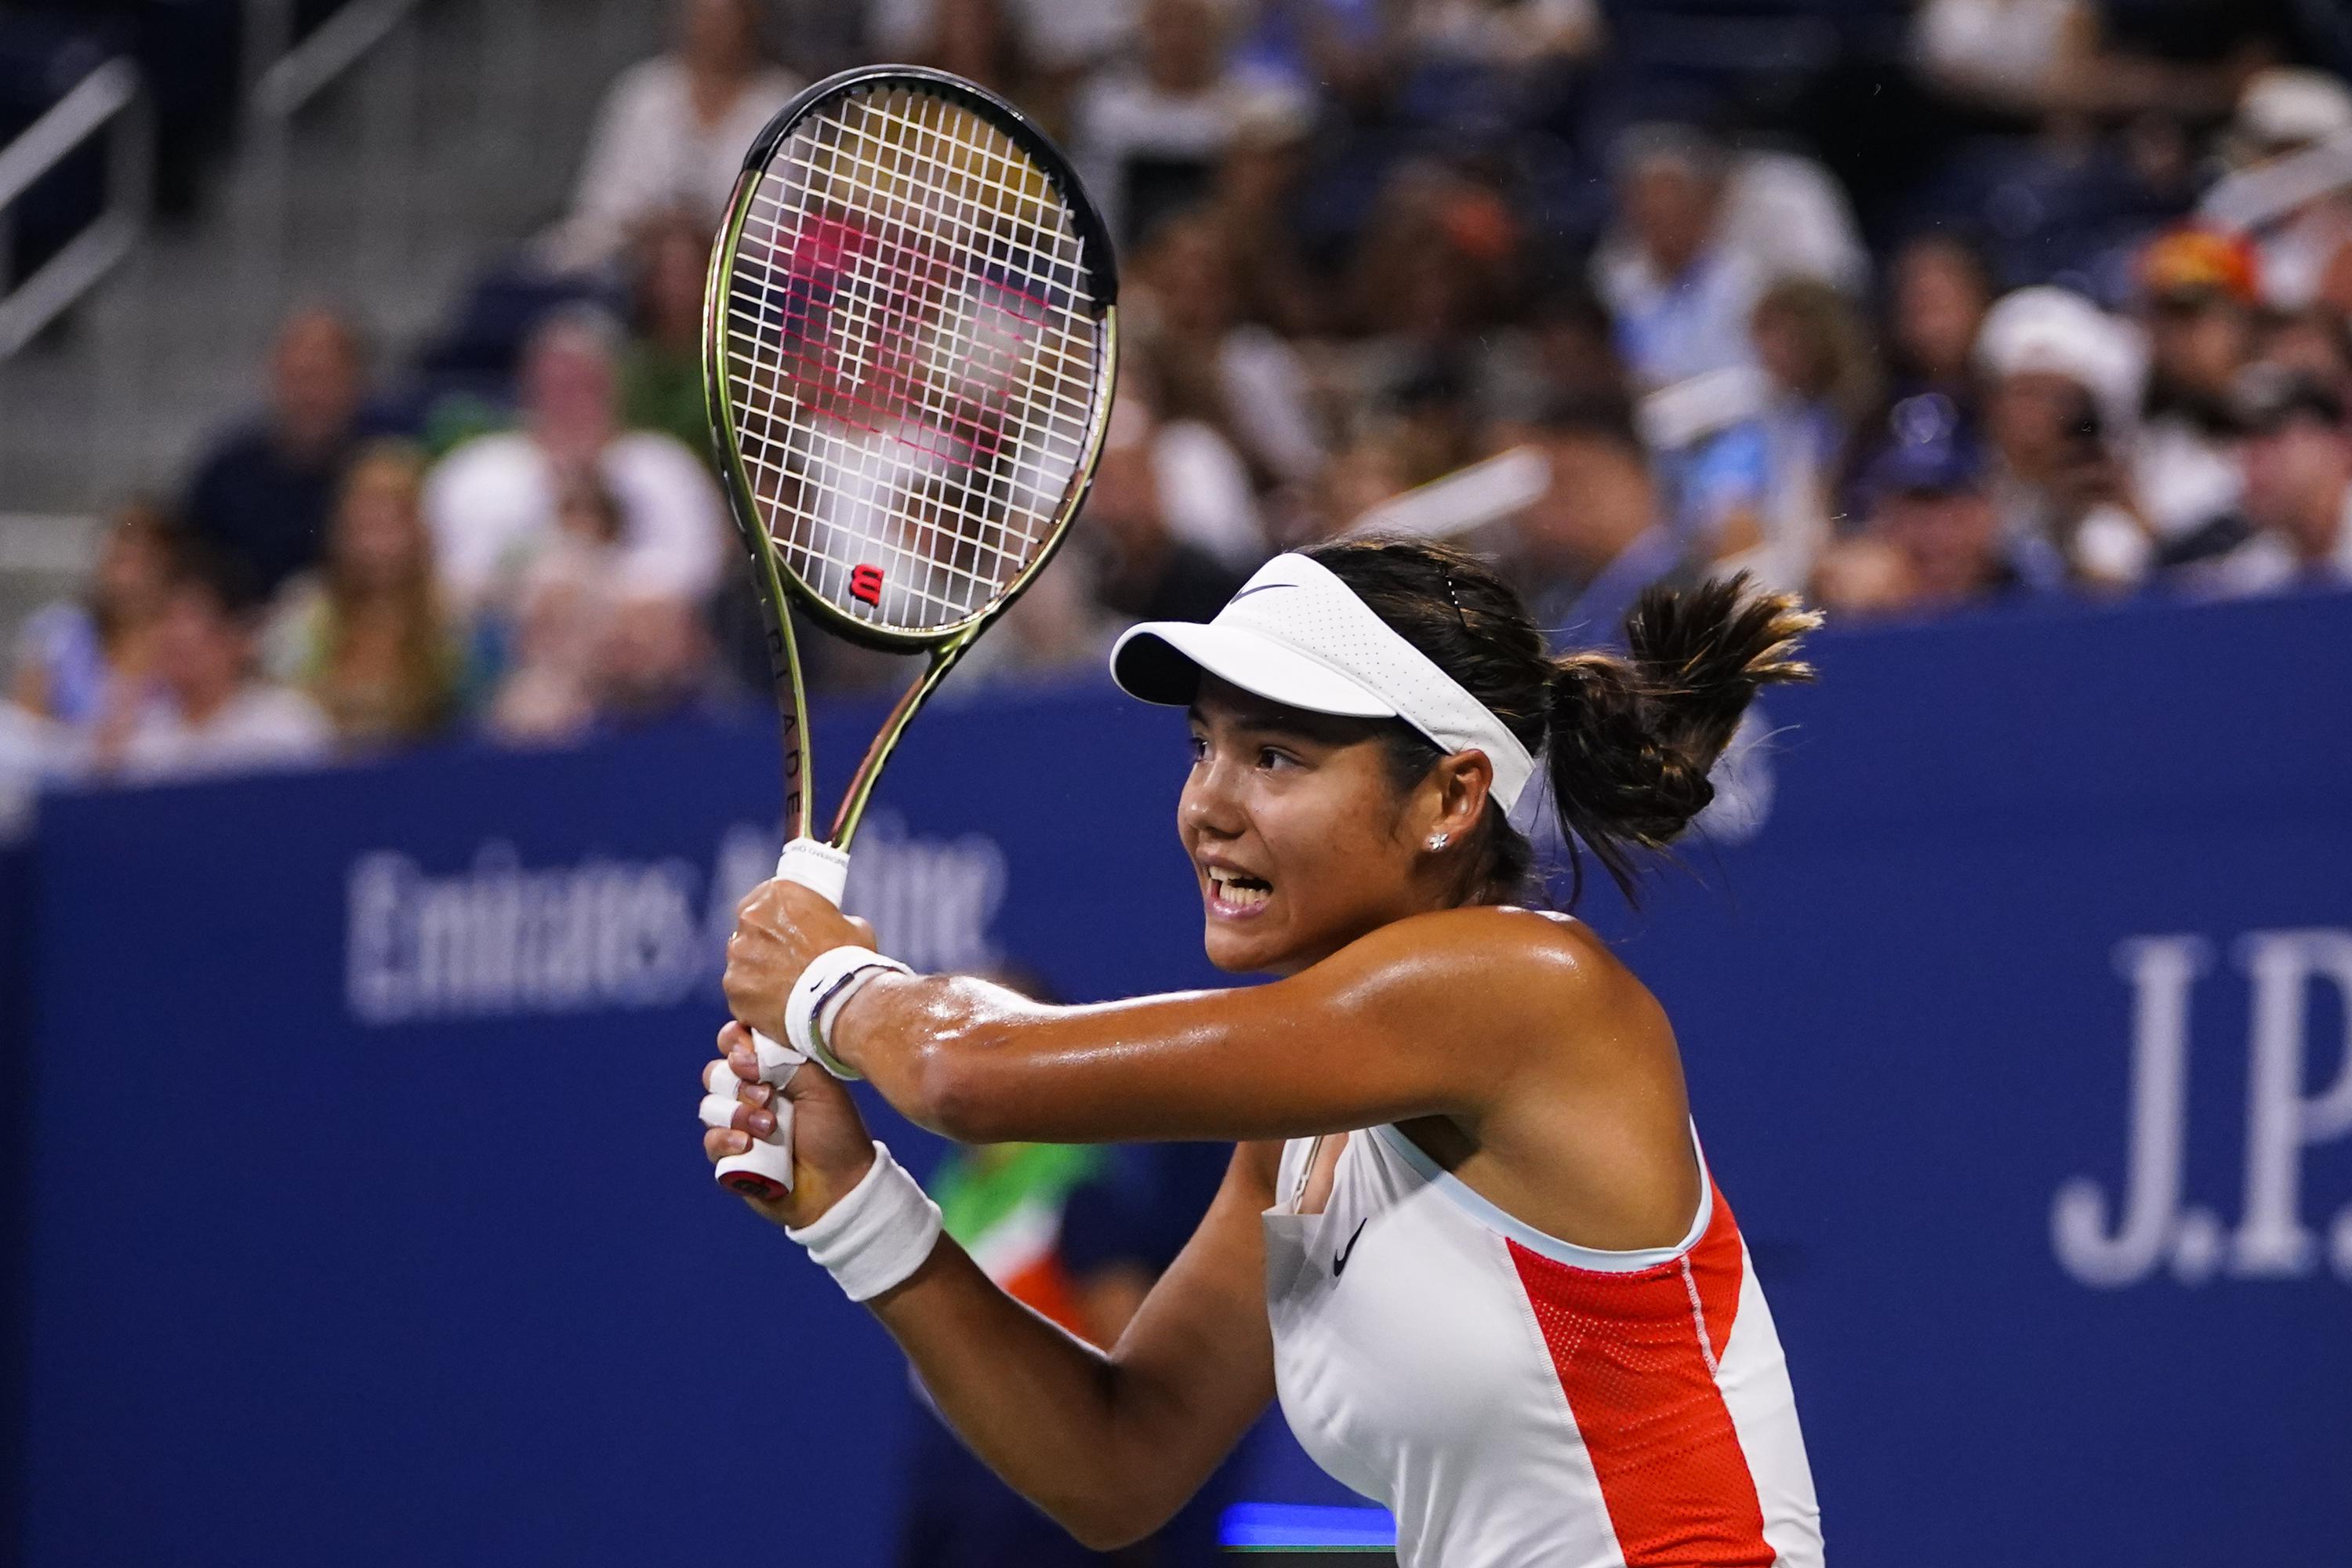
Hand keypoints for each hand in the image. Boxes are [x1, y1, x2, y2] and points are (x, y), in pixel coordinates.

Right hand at [702, 1020, 877, 1229]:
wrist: (840, 1185)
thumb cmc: (836, 1131)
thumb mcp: (820, 1085)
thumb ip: (784, 1060)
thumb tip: (742, 1056)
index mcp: (773, 1071)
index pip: (736, 1044)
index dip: (734, 1043)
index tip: (748, 1055)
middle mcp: (752, 1095)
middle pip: (715, 1073)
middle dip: (737, 1082)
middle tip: (768, 1096)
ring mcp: (740, 1127)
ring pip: (710, 1106)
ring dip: (738, 1114)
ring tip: (768, 1128)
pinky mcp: (731, 1158)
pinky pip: (711, 1142)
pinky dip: (726, 1141)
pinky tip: (747, 1146)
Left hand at [721, 878, 874, 1046]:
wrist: (844, 1003)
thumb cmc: (851, 962)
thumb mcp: (854, 927)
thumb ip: (832, 922)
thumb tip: (830, 929)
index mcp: (778, 894)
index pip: (766, 895)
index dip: (777, 913)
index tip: (787, 925)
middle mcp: (751, 919)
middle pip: (750, 927)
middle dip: (765, 941)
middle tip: (788, 958)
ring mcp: (739, 955)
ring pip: (743, 960)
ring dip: (758, 969)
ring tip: (786, 987)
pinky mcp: (735, 988)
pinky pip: (741, 991)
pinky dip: (755, 997)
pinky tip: (777, 1005)